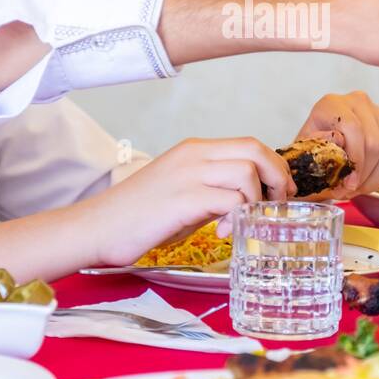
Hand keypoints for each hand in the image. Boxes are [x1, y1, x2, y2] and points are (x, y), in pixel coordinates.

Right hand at [93, 138, 294, 264]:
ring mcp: (188, 174)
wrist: (97, 228)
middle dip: (276, 177)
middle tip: (277, 205)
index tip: (280, 192)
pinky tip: (221, 235)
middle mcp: (194, 155)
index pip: (249, 144)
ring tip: (242, 223)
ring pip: (246, 172)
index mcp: (194, 150)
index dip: (273, 166)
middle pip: (255, 150)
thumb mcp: (181, 193)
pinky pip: (230, 200)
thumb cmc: (137, 216)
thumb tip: (246, 201)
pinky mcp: (184, 198)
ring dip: (255, 201)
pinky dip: (236, 218)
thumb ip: (213, 190)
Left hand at [294, 91, 378, 197]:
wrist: (323, 150)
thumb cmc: (312, 152)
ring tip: (360, 189)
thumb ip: (317, 151)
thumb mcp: (305, 152)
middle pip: (375, 144)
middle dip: (364, 177)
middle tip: (350, 192)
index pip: (354, 129)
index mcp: (332, 104)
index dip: (354, 161)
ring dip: (376, 181)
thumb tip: (338, 150)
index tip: (348, 185)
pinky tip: (376, 184)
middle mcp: (359, 103)